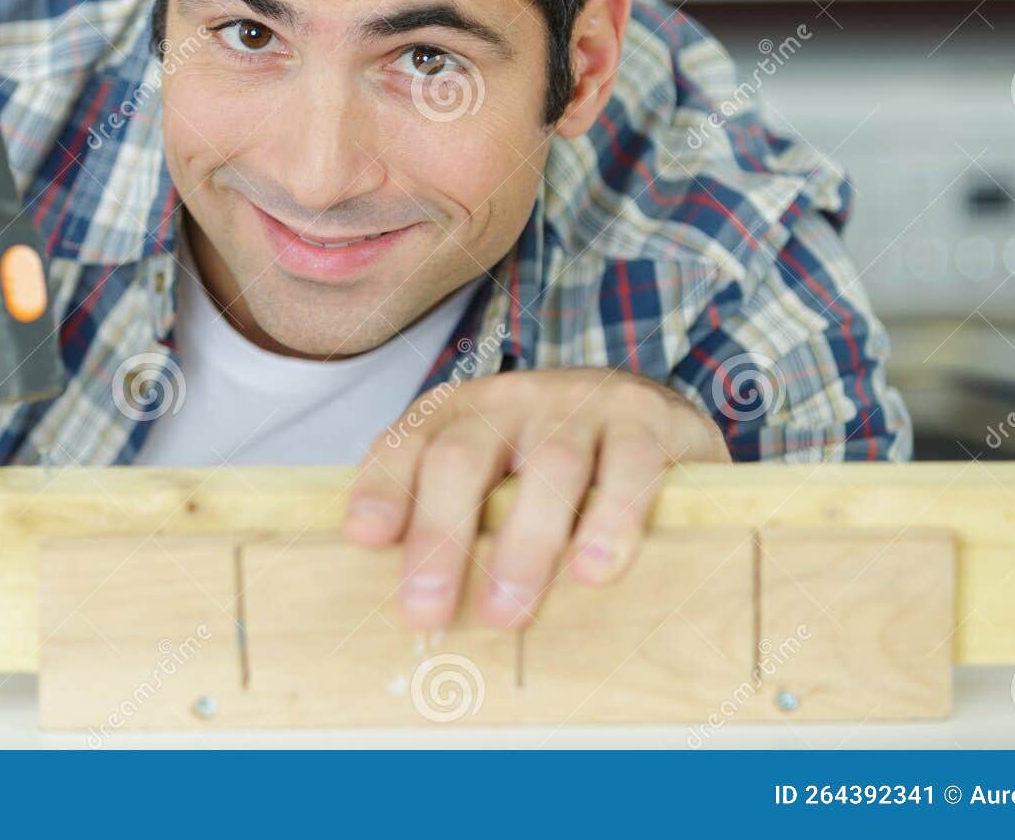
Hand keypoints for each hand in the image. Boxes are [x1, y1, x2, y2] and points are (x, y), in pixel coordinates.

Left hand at [344, 368, 728, 629]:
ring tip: (508, 612)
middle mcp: (510, 402)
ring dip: (525, 545)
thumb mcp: (492, 479)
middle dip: (439, 535)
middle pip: (462, 458)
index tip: (364, 537)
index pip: (407, 445)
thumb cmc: (551, 462)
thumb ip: (453, 521)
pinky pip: (630, 466)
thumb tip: (416, 608)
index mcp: (458, 415)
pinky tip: (596, 568)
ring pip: (549, 466)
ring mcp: (579, 404)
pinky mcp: (645, 418)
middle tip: (427, 609)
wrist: (650, 409)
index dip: (383, 488)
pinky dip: (612, 520)